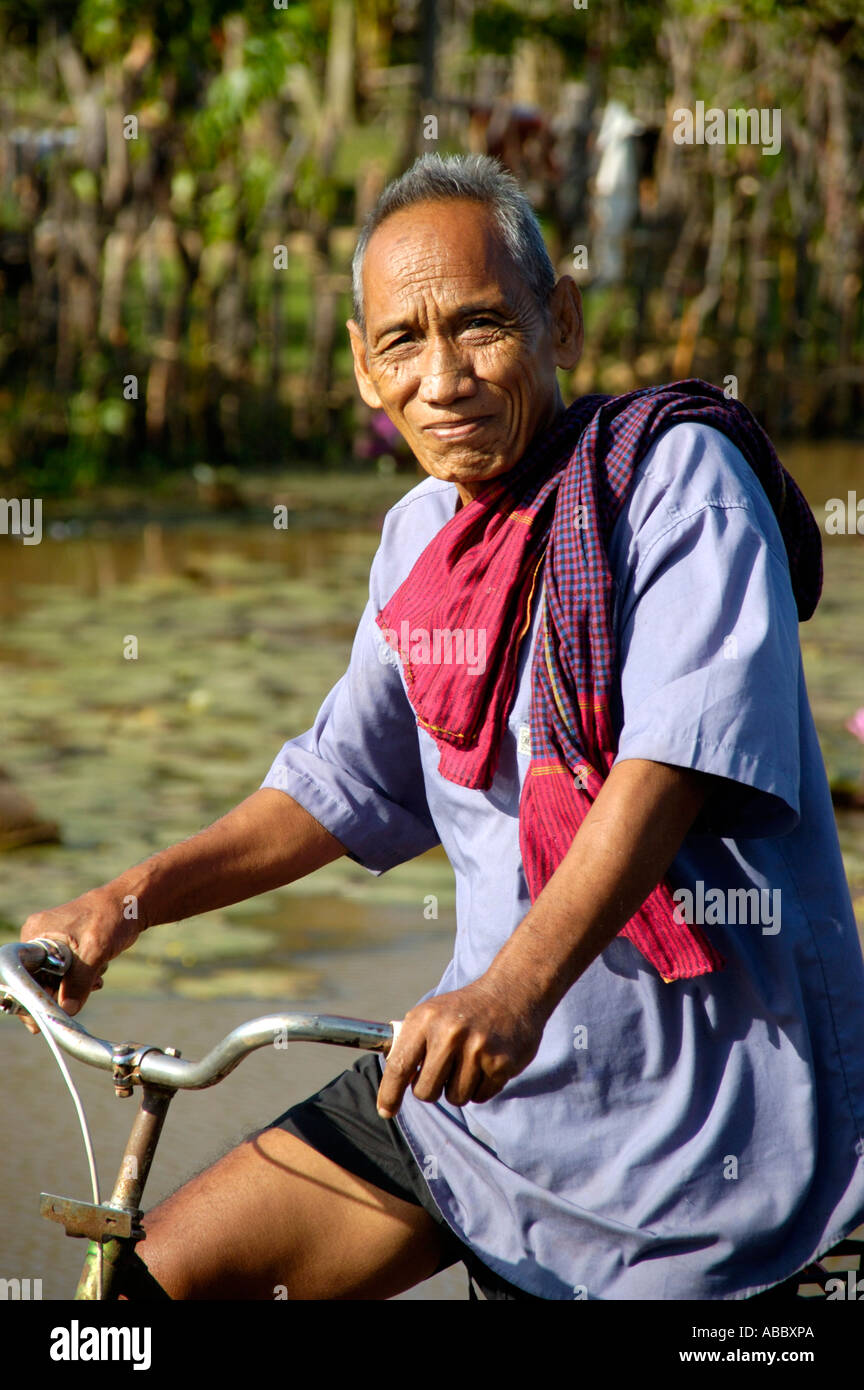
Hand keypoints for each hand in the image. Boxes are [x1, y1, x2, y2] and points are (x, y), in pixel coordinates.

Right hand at [18, 889, 141, 1032]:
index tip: (45, 1015)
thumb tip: (66, 1011)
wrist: (131, 903)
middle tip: (85, 991)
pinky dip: (83, 977)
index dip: (33, 996)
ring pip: (56, 978)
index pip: (23, 973)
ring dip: (77, 984)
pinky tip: (98, 971)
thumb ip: (78, 983)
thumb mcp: (94, 952)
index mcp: (36, 932)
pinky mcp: (67, 947)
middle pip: (39, 978)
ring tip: (96, 975)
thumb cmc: (110, 917)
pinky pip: (68, 972)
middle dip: (61, 990)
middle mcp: (39, 936)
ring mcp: (53, 941)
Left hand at [376, 973, 545, 1118]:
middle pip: (426, 1092)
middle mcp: (450, 1033)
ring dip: (460, 1088)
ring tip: (470, 1061)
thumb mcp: (430, 1014)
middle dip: (432, 1089)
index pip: (399, 1066)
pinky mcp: (501, 1063)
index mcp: (425, 1019)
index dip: (390, 1093)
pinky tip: (487, 1062)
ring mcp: (477, 1048)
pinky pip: (480, 1096)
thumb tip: (392, 1085)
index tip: (386, 1110)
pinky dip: (481, 1086)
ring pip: (456, 1098)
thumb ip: (409, 1046)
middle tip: (443, 1071)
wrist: (512, 992)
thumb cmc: (463, 1010)